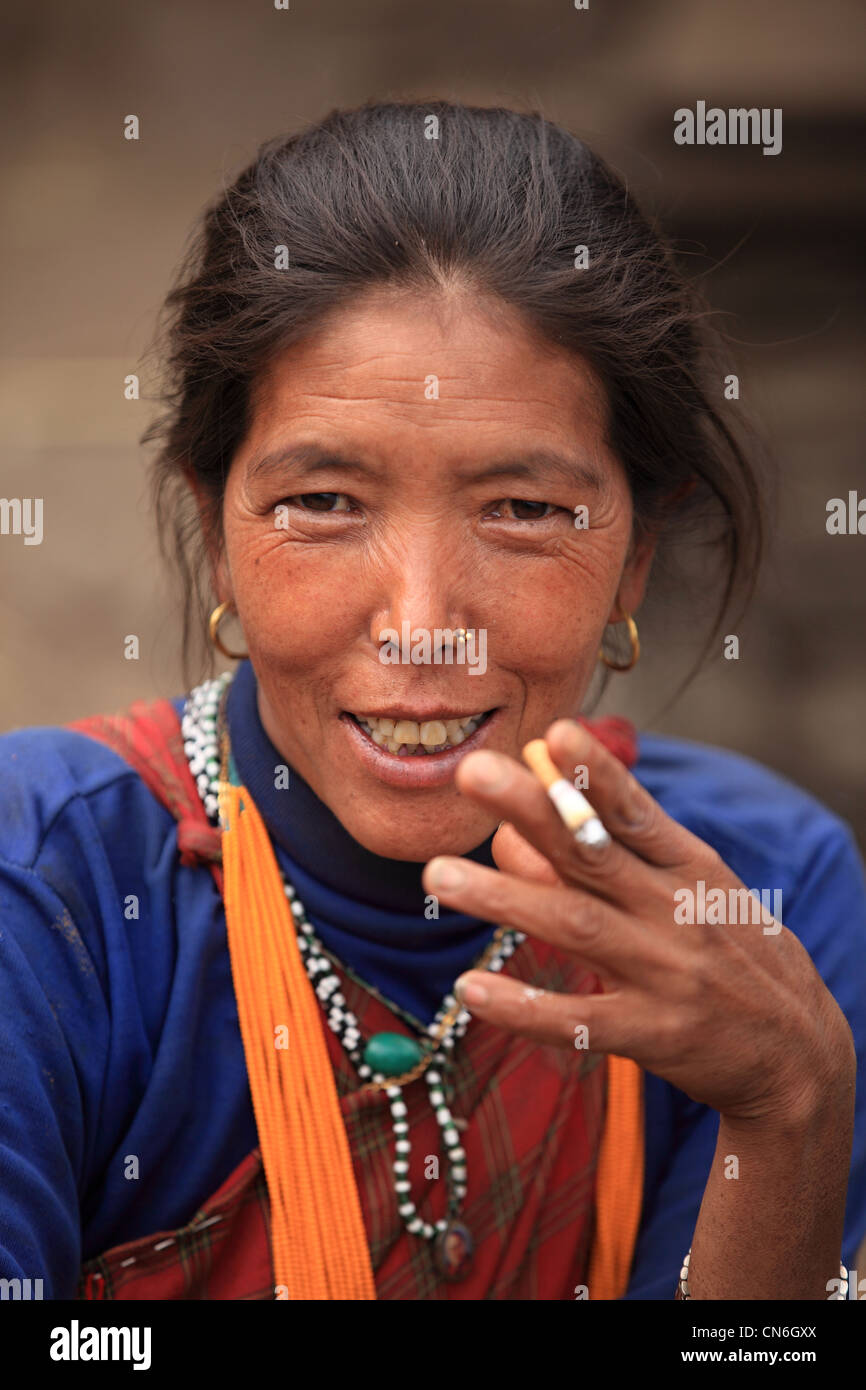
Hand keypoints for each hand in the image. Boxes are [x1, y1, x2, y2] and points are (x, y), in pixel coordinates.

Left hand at [422, 719, 854, 1126]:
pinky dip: (524, 1004)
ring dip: (505, 898)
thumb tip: (508, 836)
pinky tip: (470, 989)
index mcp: (688, 866)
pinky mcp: (654, 1034)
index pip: (634, 810)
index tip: (554, 730)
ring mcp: (666, 973)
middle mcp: (675, 911)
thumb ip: (601, 862)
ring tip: (439, 877)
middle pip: (593, 853)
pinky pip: (580, 1020)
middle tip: (471, 772)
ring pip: (576, 926)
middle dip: (531, 809)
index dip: (595, 772)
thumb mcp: (681, 894)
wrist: (799, 1050)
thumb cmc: (723, 950)